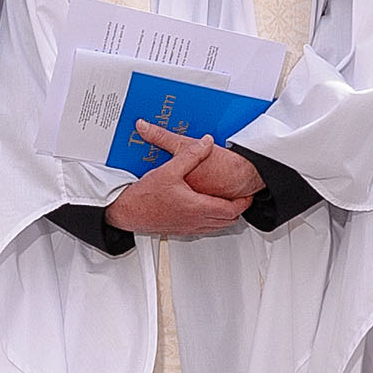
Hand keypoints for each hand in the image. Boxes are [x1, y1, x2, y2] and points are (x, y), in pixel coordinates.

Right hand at [101, 125, 253, 238]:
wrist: (126, 212)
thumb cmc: (144, 196)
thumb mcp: (169, 170)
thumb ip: (190, 155)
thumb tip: (205, 143)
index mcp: (197, 206)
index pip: (231, 209)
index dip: (243, 202)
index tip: (247, 194)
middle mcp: (195, 220)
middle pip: (227, 220)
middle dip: (237, 209)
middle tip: (241, 199)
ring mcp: (187, 227)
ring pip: (217, 227)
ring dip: (225, 216)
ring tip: (227, 203)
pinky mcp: (180, 229)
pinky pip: (204, 228)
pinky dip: (212, 221)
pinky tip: (205, 209)